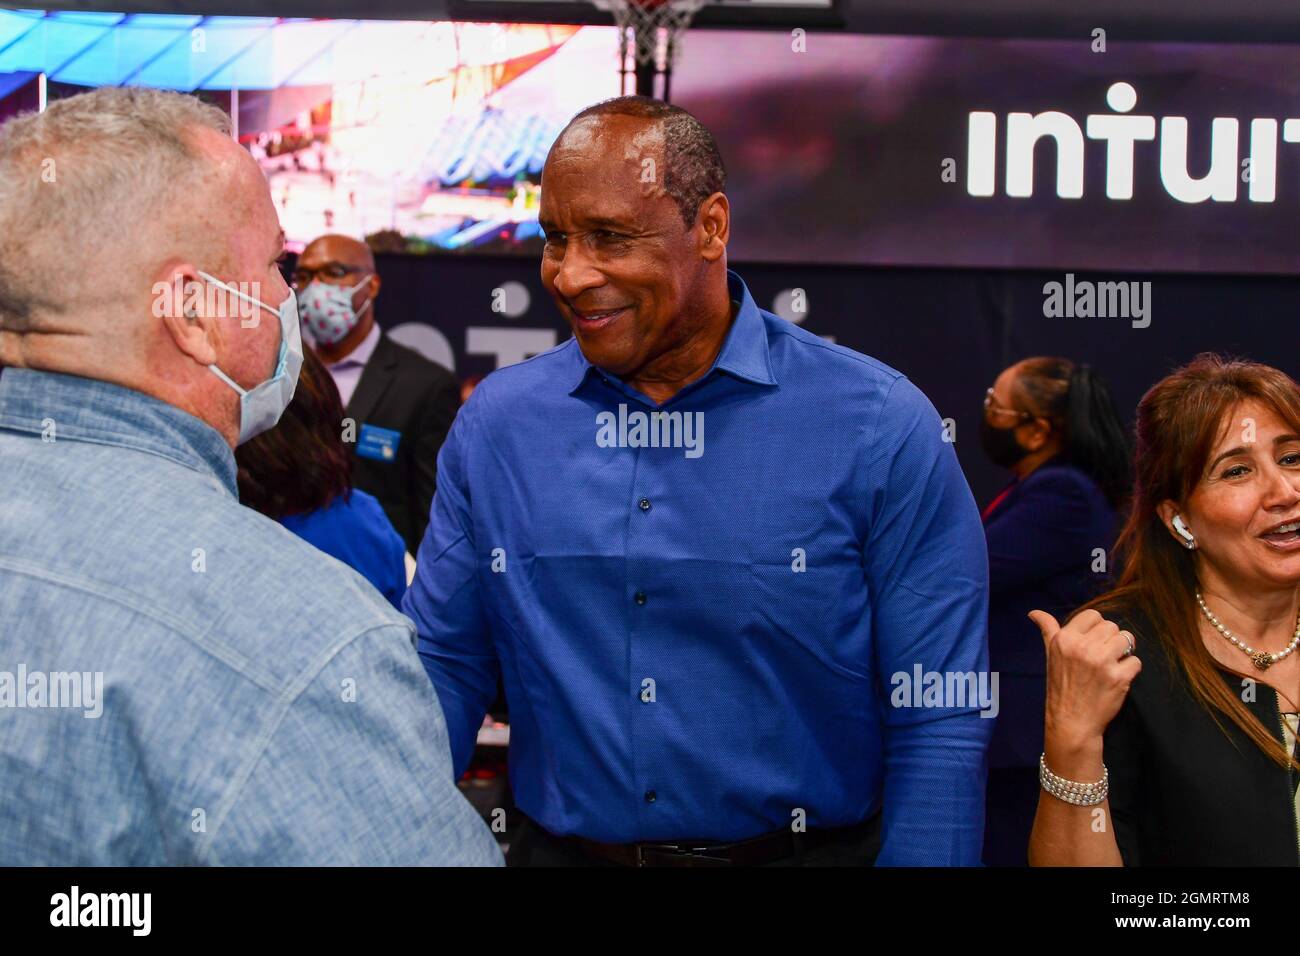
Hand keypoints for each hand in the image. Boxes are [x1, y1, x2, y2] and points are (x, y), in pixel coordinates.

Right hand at [1029, 608, 1141, 749]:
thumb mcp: (1050, 655)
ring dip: (1123, 652)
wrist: (1071, 722)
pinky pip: (1136, 661)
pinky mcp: (1119, 678)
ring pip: (1127, 639)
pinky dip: (1130, 670)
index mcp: (1065, 639)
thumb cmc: (1061, 687)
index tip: (1092, 643)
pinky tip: (1117, 678)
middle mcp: (1082, 648)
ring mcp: (1102, 662)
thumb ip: (1047, 630)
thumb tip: (1033, 612)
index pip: (1093, 615)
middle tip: (1102, 657)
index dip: (1096, 628)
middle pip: (1112, 626)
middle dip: (1110, 640)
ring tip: (1112, 665)